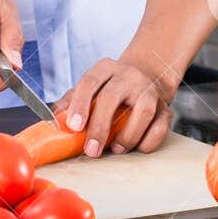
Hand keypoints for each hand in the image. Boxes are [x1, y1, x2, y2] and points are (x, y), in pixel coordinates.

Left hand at [55, 55, 177, 155]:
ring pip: (141, 112)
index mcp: (105, 68)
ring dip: (126, 136)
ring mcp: (149, 91)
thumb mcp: (91, 86)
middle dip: (100, 127)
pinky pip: (160, 127)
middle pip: (112, 97)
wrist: (148, 77)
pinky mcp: (166, 108)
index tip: (73, 126)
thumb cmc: (112, 87)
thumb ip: (71, 100)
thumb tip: (52, 120)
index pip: (89, 82)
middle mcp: (128, 76)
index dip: (80, 104)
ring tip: (115, 149)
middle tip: (91, 150)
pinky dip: (147, 141)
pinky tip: (136, 147)